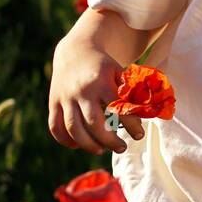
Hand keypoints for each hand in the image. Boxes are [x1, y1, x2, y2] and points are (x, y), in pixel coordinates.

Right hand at [48, 40, 144, 156]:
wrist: (75, 51)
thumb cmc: (103, 66)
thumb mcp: (119, 72)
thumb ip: (131, 92)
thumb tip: (148, 114)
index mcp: (100, 81)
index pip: (116, 107)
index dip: (130, 124)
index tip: (139, 135)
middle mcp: (81, 91)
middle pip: (93, 123)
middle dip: (109, 140)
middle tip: (122, 148)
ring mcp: (65, 97)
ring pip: (73, 129)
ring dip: (88, 145)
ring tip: (102, 150)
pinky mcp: (53, 103)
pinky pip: (55, 127)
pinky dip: (65, 140)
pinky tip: (78, 145)